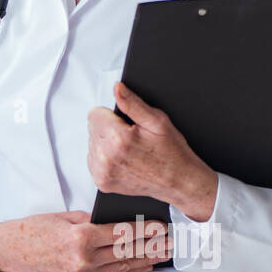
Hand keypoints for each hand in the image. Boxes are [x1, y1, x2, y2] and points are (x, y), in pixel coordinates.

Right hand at [0, 212, 172, 271]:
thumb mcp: (67, 216)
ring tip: (167, 253)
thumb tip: (120, 222)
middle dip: (153, 246)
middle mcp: (84, 259)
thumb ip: (94, 220)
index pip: (121, 234)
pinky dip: (133, 270)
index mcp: (80, 237)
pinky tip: (147, 264)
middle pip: (128, 252)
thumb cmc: (39, 228)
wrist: (18, 251)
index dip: (145, 231)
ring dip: (148, 259)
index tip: (162, 227)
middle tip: (173, 241)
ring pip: (125, 266)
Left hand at [87, 82, 217, 219]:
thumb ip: (133, 103)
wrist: (178, 182)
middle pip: (93, 128)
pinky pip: (94, 160)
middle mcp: (107, 158)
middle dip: (110, 129)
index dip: (112, 116)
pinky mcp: (102, 182)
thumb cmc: (172, 153)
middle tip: (132, 138)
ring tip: (129, 151)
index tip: (127, 124)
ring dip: (107, 144)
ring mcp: (103, 172)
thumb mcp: (157, 121)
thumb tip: (118, 89)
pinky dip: (106, 159)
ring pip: (92, 144)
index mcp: (118, 139)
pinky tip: (124, 160)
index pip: (95, 114)